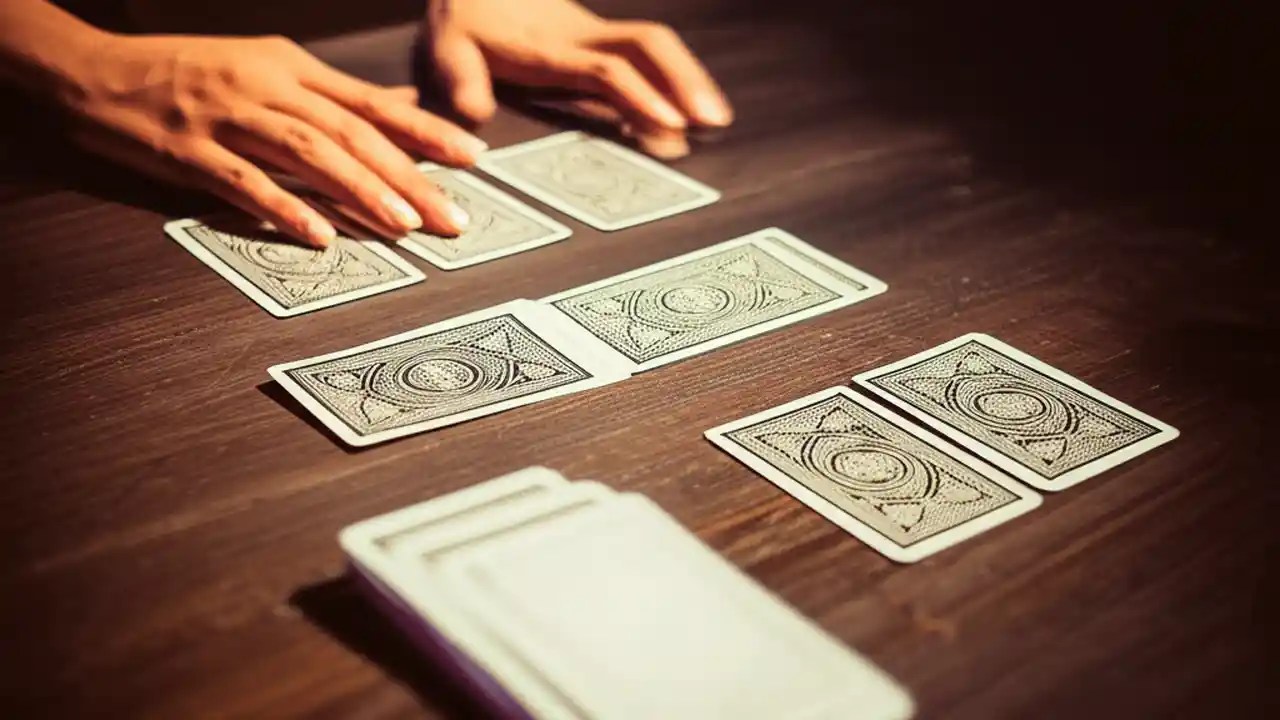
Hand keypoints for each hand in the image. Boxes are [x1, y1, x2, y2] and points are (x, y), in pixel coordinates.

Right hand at [58, 34, 486, 246]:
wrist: (91, 70)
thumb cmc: (188, 71)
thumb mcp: (268, 66)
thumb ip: (333, 94)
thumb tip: (401, 104)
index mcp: (290, 66)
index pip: (372, 103)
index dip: (426, 131)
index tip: (473, 159)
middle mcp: (266, 86)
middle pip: (350, 133)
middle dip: (408, 176)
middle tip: (449, 216)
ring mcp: (226, 117)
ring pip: (306, 153)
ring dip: (359, 191)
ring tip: (402, 225)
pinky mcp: (187, 151)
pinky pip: (242, 182)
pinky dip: (284, 209)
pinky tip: (321, 236)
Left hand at [422, 0, 731, 157]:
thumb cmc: (464, 19)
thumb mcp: (448, 48)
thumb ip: (462, 79)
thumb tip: (476, 113)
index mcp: (549, 46)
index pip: (606, 68)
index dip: (640, 95)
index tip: (670, 124)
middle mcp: (582, 37)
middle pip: (648, 45)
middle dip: (685, 80)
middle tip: (714, 122)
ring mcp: (596, 37)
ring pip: (655, 47)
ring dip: (690, 79)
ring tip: (717, 120)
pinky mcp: (600, 42)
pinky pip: (647, 55)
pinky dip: (675, 79)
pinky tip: (692, 110)